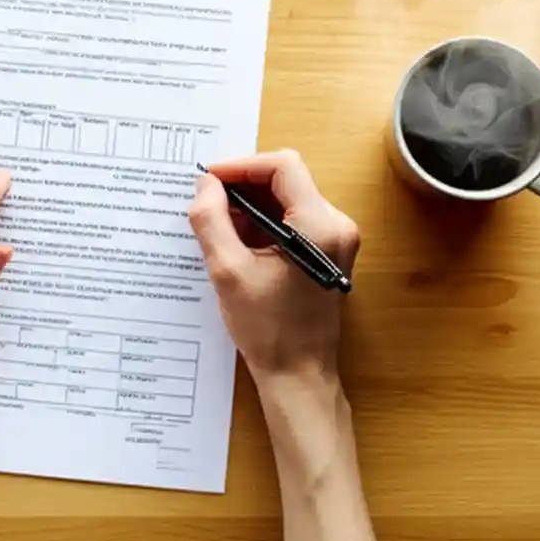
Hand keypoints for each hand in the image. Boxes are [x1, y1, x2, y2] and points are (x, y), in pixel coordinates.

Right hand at [188, 150, 359, 380]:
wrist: (298, 374)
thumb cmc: (268, 330)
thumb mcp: (228, 271)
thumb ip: (212, 221)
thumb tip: (204, 186)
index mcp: (319, 226)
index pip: (282, 167)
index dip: (241, 166)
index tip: (209, 180)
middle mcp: (335, 225)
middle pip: (285, 180)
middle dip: (242, 187)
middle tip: (207, 203)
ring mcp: (334, 239)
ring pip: (286, 200)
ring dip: (250, 206)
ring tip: (217, 227)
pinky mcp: (326, 253)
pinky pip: (292, 221)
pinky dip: (262, 223)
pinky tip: (236, 242)